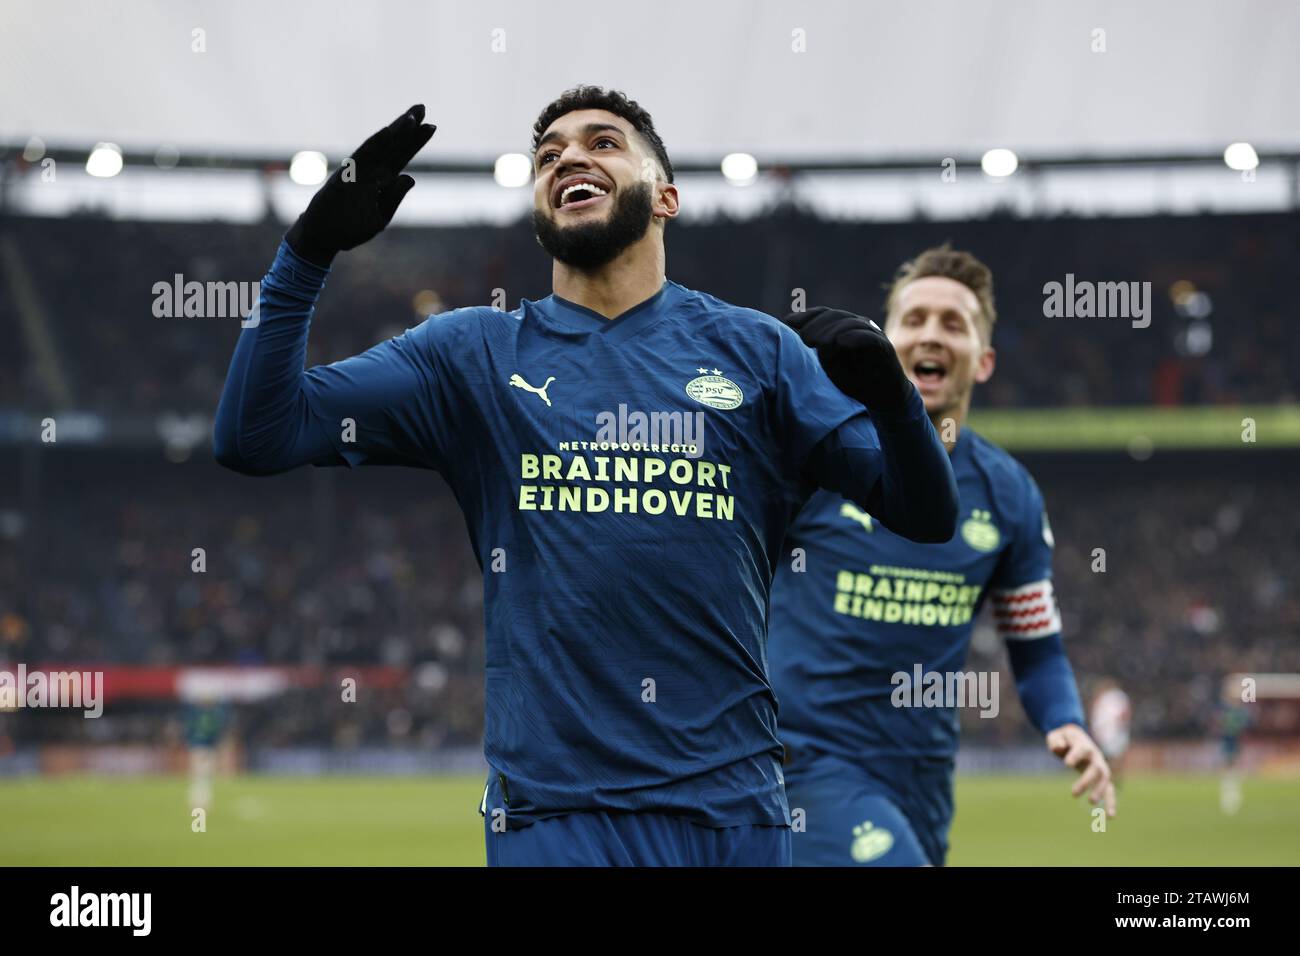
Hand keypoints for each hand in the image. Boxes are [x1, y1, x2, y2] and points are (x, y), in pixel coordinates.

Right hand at [285, 104, 435, 265]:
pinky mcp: (344, 178)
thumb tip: (410, 177)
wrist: (323, 239)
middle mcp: (371, 171)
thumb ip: (394, 197)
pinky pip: (361, 159)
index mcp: (382, 181)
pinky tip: (387, 132)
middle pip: (393, 146)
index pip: (402, 156)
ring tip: (411, 117)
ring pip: (379, 148)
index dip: (416, 141)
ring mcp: (357, 173)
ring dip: (395, 132)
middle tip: (421, 107)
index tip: (432, 125)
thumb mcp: (380, 217)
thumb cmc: (351, 229)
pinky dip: (374, 145)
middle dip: (407, 127)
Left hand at [782, 307, 914, 414]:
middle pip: (835, 316)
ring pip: (851, 323)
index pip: (824, 314)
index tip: (788, 321)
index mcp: (843, 328)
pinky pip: (869, 337)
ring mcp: (872, 334)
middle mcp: (858, 326)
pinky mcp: (884, 346)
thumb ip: (821, 350)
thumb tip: (806, 335)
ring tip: (819, 343)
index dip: (807, 315)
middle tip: (806, 340)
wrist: (881, 396)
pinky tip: (842, 342)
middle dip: (817, 325)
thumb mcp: (831, 364)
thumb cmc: (854, 379)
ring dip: (833, 331)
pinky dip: (855, 337)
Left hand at [1046, 723, 1116, 816]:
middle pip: (1095, 768)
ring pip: (1104, 779)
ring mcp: (1101, 767)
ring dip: (1099, 791)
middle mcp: (1095, 756)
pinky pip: (1109, 790)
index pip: (1081, 749)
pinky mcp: (1102, 777)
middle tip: (1073, 793)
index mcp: (1083, 744)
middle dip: (1086, 781)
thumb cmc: (1064, 738)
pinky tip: (1110, 816)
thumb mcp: (1056, 735)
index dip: (1075, 756)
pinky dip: (1111, 803)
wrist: (1077, 738)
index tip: (1066, 764)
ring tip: (1091, 802)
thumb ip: (1055, 740)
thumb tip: (1058, 748)